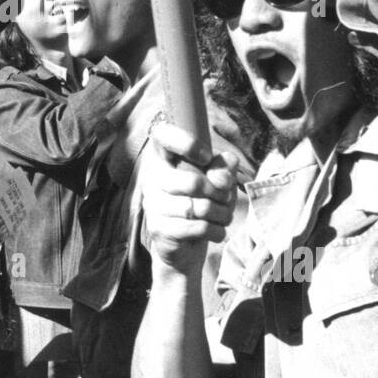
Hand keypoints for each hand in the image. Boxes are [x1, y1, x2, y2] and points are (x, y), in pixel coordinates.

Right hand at [141, 121, 240, 272]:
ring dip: (222, 214)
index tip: (206, 156)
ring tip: (225, 216)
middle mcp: (151, 177)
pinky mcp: (159, 228)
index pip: (163, 134)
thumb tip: (224, 171)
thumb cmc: (201, 200)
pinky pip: (197, 227)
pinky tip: (218, 231)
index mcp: (162, 156)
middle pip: (194, 182)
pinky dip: (216, 230)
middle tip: (226, 198)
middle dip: (220, 193)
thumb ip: (224, 168)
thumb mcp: (217, 179)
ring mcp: (153, 203)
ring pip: (199, 207)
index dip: (187, 143)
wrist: (183, 242)